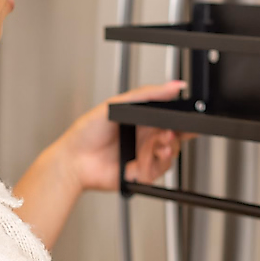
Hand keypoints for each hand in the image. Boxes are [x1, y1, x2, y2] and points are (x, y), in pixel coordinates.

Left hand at [60, 80, 187, 192]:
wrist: (74, 160)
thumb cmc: (87, 132)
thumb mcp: (117, 104)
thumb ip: (148, 94)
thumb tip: (173, 86)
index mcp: (142, 120)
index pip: (170, 119)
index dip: (181, 120)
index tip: (186, 120)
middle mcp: (145, 138)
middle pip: (174, 137)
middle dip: (177, 136)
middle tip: (167, 134)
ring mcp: (143, 156)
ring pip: (170, 154)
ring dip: (167, 150)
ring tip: (158, 146)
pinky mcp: (141, 174)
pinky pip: (159, 171)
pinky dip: (154, 165)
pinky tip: (144, 160)